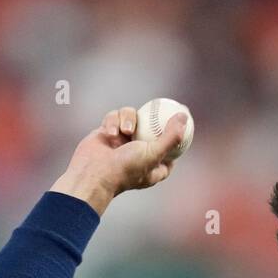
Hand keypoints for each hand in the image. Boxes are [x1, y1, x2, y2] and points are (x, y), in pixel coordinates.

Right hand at [49, 106, 189, 214]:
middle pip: (152, 125)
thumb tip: (185, 116)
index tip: (183, 114)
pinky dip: (112, 123)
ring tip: (125, 132)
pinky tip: (109, 134)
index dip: (178, 129)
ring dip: (127, 120)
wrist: (93, 173)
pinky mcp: (107, 132)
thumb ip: (171, 137)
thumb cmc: (125, 168)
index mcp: (156, 163)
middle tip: (163, 104)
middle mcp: (140, 151)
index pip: (172, 144)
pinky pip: (113, 117)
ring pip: (131, 115)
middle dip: (156, 115)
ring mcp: (123, 140)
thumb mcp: (154, 154)